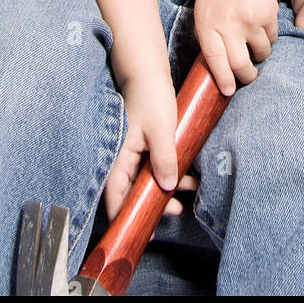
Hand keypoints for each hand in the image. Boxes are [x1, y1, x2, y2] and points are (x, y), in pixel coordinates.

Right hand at [106, 72, 178, 222]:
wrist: (149, 72)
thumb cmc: (151, 97)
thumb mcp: (161, 129)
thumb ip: (164, 158)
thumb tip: (167, 187)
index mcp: (119, 157)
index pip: (115, 196)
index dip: (124, 216)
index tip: (142, 230)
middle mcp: (122, 158)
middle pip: (130, 192)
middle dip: (150, 205)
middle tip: (171, 212)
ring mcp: (133, 152)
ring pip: (145, 181)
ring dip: (164, 190)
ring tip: (186, 196)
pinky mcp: (144, 146)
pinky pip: (153, 167)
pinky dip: (168, 174)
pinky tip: (188, 178)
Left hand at [194, 0, 279, 96]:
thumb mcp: (204, 5)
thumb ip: (209, 31)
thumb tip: (217, 62)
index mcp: (206, 22)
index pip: (214, 59)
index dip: (223, 78)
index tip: (228, 91)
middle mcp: (227, 24)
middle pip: (240, 64)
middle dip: (247, 75)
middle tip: (249, 75)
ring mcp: (249, 20)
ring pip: (261, 52)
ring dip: (260, 52)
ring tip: (255, 39)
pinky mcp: (268, 15)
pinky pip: (272, 37)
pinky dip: (269, 35)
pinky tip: (261, 20)